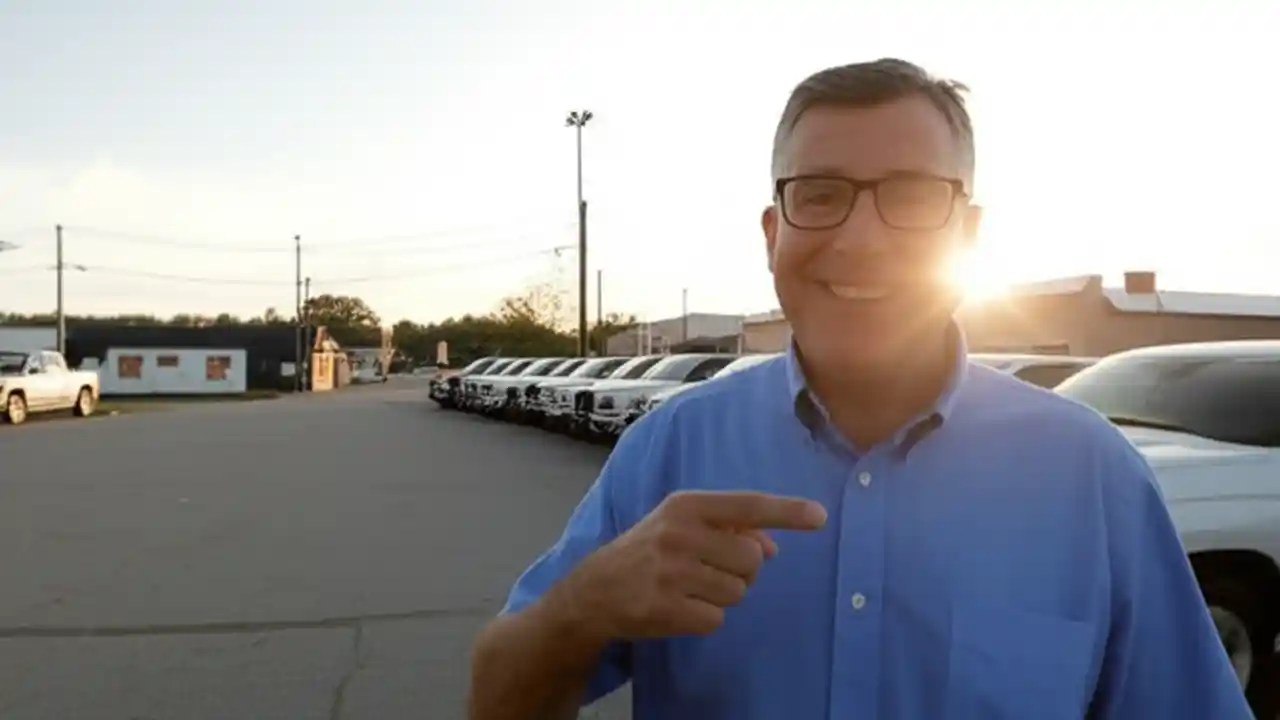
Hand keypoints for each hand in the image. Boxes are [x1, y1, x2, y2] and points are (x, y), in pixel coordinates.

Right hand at [563, 490, 826, 640]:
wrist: (597, 589)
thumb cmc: (650, 549)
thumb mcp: (682, 524)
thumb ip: (729, 527)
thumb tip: (771, 546)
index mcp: (686, 505)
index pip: (747, 504)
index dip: (786, 511)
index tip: (820, 516)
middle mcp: (679, 534)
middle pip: (750, 558)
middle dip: (740, 569)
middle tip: (709, 569)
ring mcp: (671, 572)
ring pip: (738, 591)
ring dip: (722, 594)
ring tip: (690, 587)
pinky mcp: (666, 608)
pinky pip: (717, 618)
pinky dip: (705, 616)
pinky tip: (680, 606)